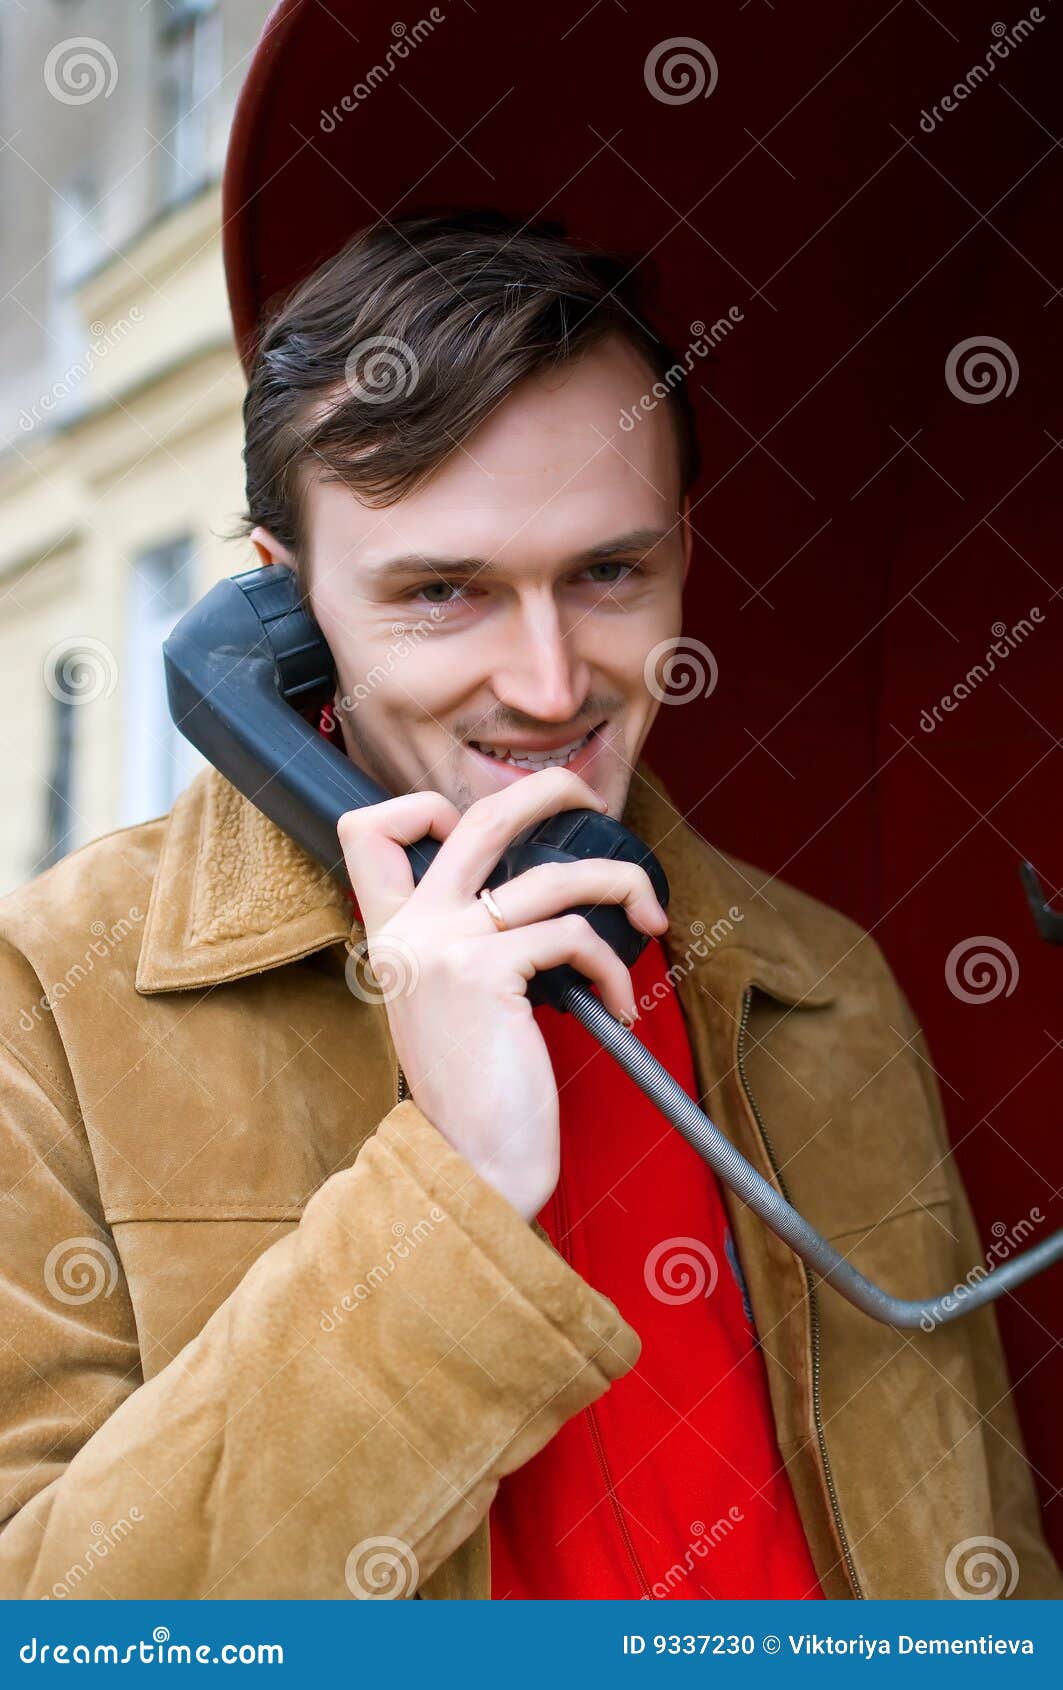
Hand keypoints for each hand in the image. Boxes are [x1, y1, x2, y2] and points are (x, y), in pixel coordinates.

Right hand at [337, 768, 668, 1221]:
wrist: (471, 1165)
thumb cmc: (476, 1089)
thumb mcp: (445, 1001)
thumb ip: (461, 941)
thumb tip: (528, 887)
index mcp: (391, 931)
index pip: (370, 826)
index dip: (427, 806)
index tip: (490, 836)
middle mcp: (409, 928)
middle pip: (478, 814)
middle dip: (551, 787)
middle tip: (593, 799)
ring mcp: (444, 946)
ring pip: (554, 873)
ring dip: (620, 886)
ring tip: (649, 917)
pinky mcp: (487, 973)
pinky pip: (574, 936)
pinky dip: (612, 965)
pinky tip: (619, 1004)